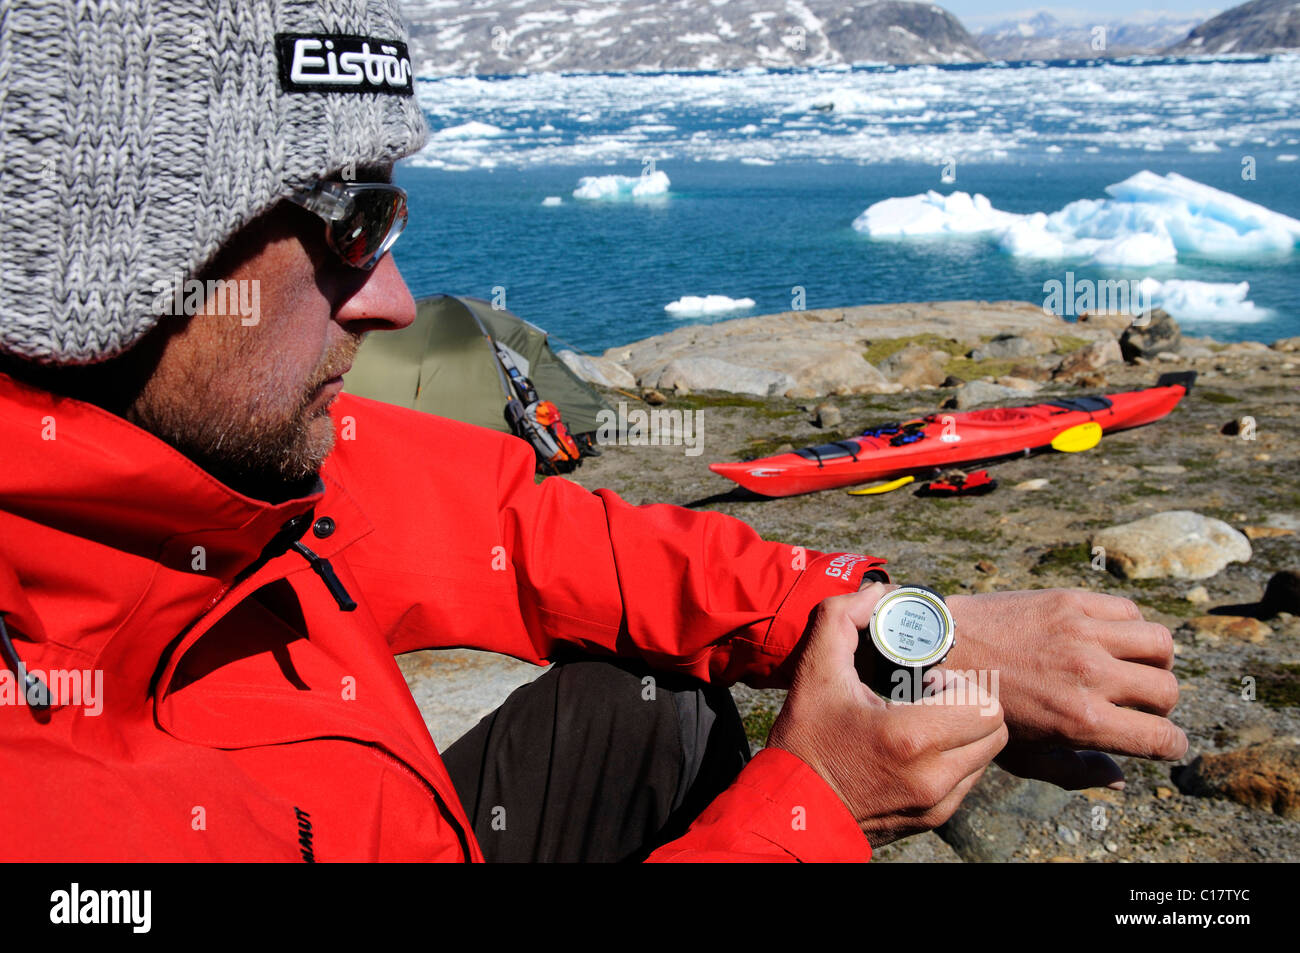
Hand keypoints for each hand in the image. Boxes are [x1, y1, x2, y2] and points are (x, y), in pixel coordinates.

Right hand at [767, 584, 1007, 847]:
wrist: (794, 812)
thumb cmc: (804, 743)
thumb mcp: (814, 673)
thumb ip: (840, 618)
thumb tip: (876, 590)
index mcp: (910, 737)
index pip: (985, 704)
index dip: (960, 684)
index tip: (924, 682)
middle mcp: (933, 776)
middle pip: (995, 729)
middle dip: (969, 705)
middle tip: (928, 699)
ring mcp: (937, 803)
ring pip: (987, 755)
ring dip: (965, 733)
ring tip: (923, 723)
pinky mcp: (935, 819)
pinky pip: (969, 779)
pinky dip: (955, 759)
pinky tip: (917, 750)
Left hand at [941, 588, 1187, 789]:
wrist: (942, 649)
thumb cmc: (980, 708)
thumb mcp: (1021, 756)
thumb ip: (1073, 772)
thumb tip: (1120, 778)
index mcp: (1081, 721)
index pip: (1162, 737)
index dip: (1171, 745)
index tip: (1165, 742)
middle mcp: (1089, 676)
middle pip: (1168, 691)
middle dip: (1161, 706)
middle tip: (1138, 705)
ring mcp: (1081, 634)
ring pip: (1160, 645)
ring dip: (1155, 662)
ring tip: (1131, 668)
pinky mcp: (1070, 602)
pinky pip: (1129, 611)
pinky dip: (1130, 627)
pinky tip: (1109, 638)